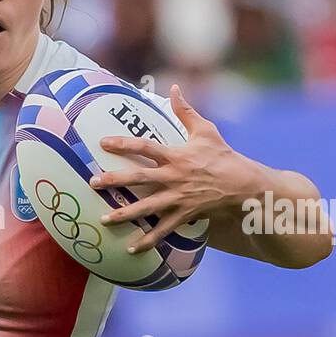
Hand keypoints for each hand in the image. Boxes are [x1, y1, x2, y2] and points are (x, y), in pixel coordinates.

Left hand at [92, 85, 264, 253]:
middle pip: (139, 178)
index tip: (103, 143)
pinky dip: (148, 241)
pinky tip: (131, 249)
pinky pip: (163, 230)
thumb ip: (186, 111)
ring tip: (104, 219)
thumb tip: (174, 87)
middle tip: (93, 183)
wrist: (243, 185)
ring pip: (147, 207)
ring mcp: (178, 198)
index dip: (123, 144)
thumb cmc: (223, 156)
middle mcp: (173, 177)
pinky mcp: (184, 215)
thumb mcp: (205, 130)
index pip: (144, 147)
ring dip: (124, 214)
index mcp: (176, 156)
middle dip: (114, 181)